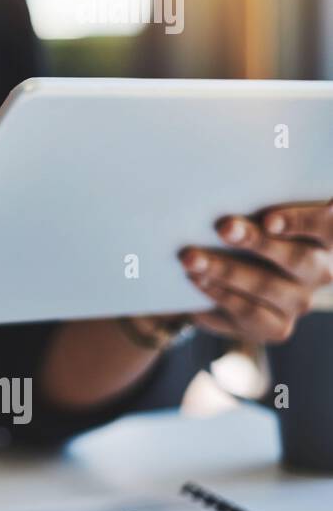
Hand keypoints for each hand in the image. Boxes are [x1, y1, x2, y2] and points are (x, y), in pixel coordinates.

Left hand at [176, 199, 332, 342]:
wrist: (225, 274)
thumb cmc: (243, 228)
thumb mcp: (253, 213)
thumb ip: (253, 203)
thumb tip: (220, 183)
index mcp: (325, 235)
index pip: (329, 225)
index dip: (304, 221)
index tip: (268, 219)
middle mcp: (321, 270)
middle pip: (299, 258)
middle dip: (258, 242)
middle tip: (223, 228)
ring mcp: (300, 301)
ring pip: (268, 286)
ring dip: (226, 270)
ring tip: (191, 257)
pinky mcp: (277, 327)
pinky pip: (249, 311)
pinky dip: (218, 293)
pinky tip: (195, 278)